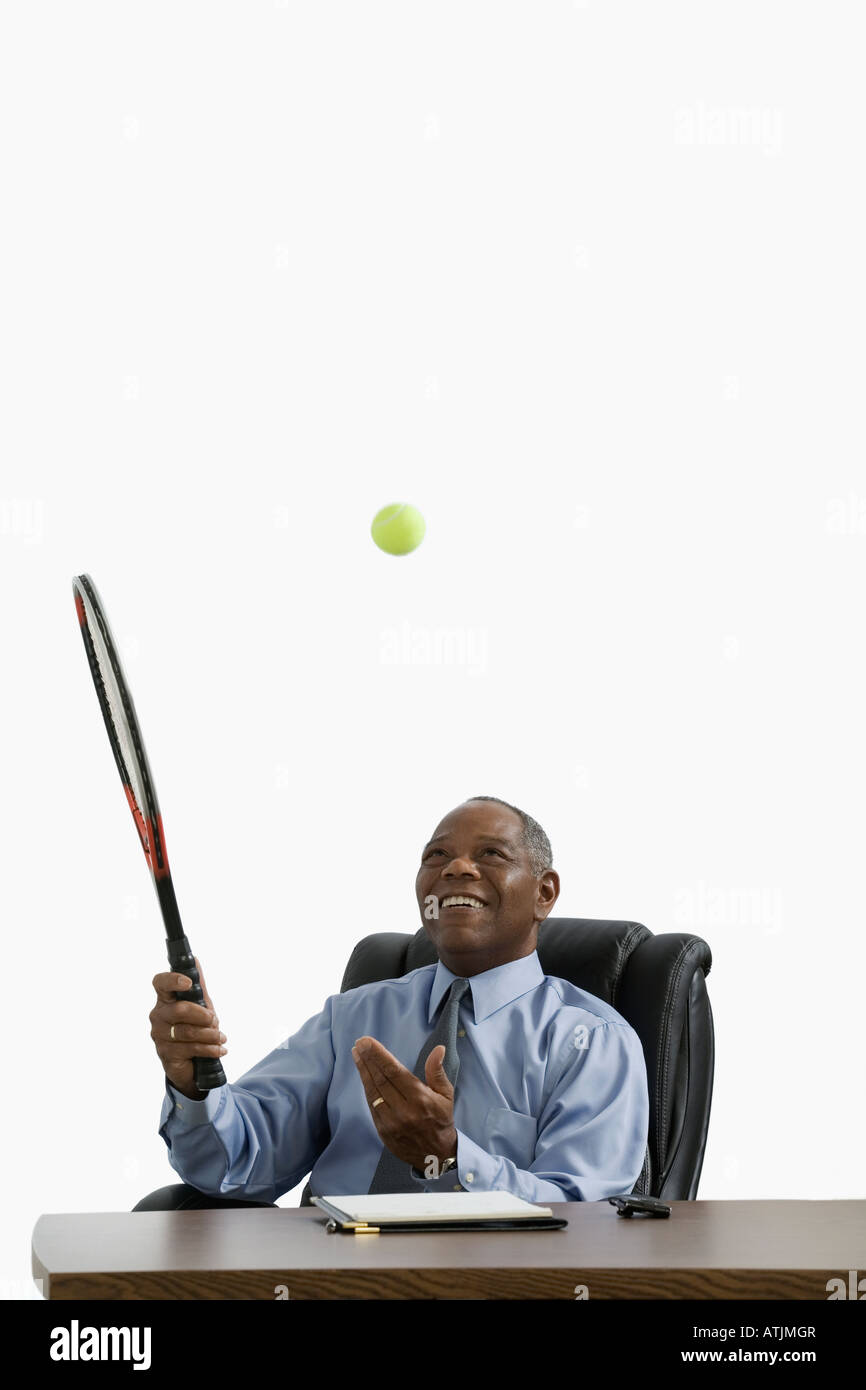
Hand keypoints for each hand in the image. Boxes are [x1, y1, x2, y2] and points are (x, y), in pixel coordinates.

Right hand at [149, 956, 226, 1099]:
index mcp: (165, 1000)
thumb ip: (198, 986)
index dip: (172, 980)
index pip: (160, 983)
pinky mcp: (165, 1053)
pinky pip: (190, 1048)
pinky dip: (210, 1049)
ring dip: (210, 1035)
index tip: (188, 983)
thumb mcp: (200, 1006)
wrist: (192, 1063)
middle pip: (180, 1010)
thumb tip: (195, 960)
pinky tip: (219, 1050)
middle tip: (215, 1020)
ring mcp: (160, 1035)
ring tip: (221, 1038)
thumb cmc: (194, 1028)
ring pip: (187, 1031)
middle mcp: (158, 1015)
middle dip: (203, 1015)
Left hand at [352, 1037, 457, 1172]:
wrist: (436, 1156)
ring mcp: (391, 1123)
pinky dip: (366, 1089)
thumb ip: (437, 1071)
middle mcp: (404, 1111)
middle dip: (368, 1059)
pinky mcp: (383, 1131)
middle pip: (380, 1079)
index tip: (367, 1042)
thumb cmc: (441, 1120)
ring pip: (373, 1092)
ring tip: (357, 1055)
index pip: (394, 1072)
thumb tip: (438, 1049)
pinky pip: (371, 1106)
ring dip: (363, 1071)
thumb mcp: (446, 1095)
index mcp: (420, 1099)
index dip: (379, 1055)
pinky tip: (363, 1075)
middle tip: (359, 1043)